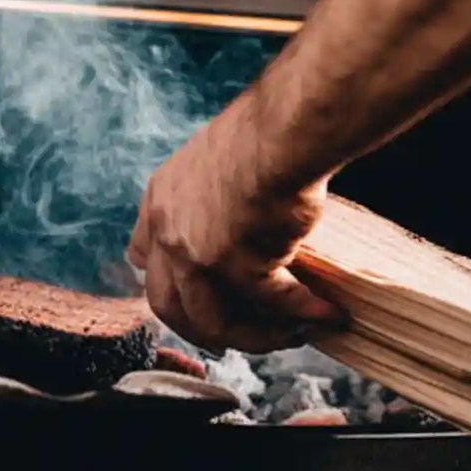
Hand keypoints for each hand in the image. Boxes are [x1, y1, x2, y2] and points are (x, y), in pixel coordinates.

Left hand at [126, 96, 344, 353]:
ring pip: (214, 321)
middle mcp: (170, 231)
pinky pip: (273, 305)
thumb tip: (244, 219)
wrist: (287, 130)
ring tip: (289, 336)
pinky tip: (326, 315)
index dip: (167, 283)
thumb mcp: (219, 156)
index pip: (143, 256)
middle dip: (199, 330)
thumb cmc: (268, 132)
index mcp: (162, 199)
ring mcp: (199, 255)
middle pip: (168, 304)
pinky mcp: (239, 269)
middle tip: (232, 340)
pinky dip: (302, 314)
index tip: (191, 297)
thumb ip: (216, 193)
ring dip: (253, 336)